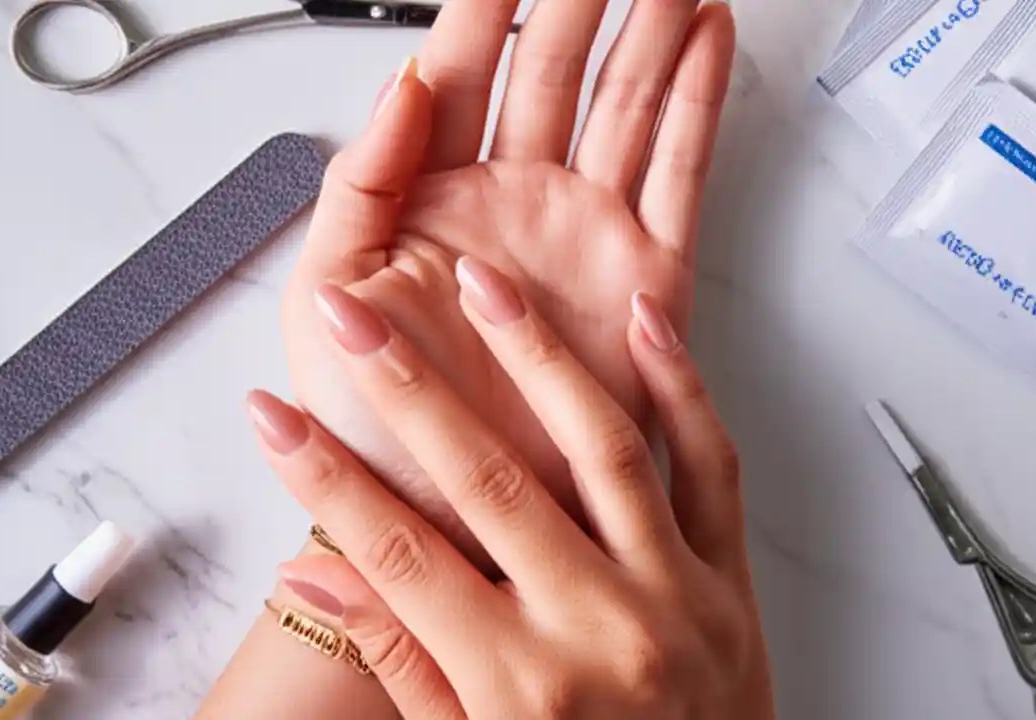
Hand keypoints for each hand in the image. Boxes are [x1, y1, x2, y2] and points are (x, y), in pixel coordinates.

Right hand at [248, 260, 772, 718]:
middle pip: (485, 482)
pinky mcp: (732, 578)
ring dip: (536, 355)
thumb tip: (311, 567)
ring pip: (601, 449)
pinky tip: (641, 318)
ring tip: (481, 284)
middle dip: (406, 389)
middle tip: (348, 315)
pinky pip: (713, 466)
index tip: (270, 411)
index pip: (397, 554)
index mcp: (515, 684)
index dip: (324, 477)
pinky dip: (682, 385)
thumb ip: (399, 656)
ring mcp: (675, 594)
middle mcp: (596, 628)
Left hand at [281, 0, 735, 570]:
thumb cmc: (374, 425)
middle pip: (553, 67)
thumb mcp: (327, 294)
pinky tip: (708, 38)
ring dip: (649, 29)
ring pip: (623, 103)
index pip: (462, 69)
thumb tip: (402, 86)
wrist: (443, 523)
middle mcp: (512, 204)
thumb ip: (358, 183)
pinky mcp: (641, 278)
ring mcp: (581, 234)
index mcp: (431, 198)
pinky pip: (677, 170)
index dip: (487, 2)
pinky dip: (697, 101)